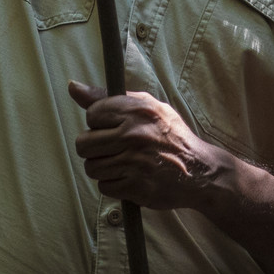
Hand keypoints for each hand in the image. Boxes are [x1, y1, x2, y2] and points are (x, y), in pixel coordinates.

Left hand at [70, 81, 226, 210]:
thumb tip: (74, 87)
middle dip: (94, 148)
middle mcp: (134, 134)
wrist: (199, 170)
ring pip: (92, 167)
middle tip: (112, 148)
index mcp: (137, 110)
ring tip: (123, 163)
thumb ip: (107, 97)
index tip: (111, 127)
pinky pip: (104, 186)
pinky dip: (114, 185)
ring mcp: (134, 162)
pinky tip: (129, 177)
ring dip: (104, 168)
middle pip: (84, 144)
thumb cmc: (170, 135)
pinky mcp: (136, 187)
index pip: (92, 114)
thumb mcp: (147, 106)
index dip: (99, 122)